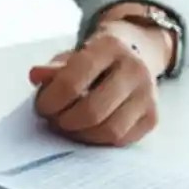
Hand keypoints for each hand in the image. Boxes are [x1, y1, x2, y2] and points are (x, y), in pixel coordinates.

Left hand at [29, 22, 160, 146]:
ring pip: (109, 130)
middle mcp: (134, 69)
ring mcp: (147, 94)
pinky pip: (121, 140)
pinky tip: (89, 130)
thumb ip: (53, 68)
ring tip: (69, 127)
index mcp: (109, 47)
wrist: (136, 54)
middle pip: (92, 111)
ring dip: (81, 135)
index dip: (51, 101)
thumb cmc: (95, 60)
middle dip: (65, 122)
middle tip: (54, 120)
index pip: (73, 82)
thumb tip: (36, 76)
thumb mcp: (72, 56)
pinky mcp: (152, 116)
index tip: (42, 106)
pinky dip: (99, 141)